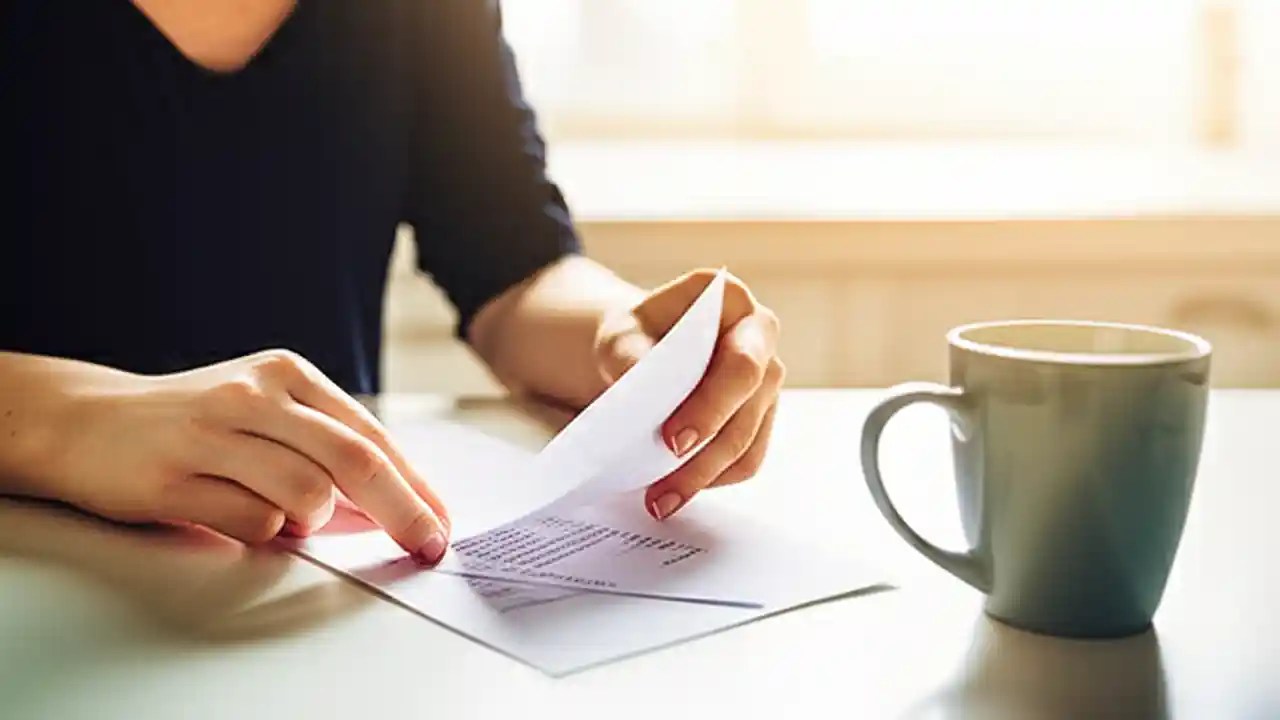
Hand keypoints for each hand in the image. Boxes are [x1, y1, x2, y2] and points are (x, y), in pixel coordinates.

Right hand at [41, 350, 450, 563]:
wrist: (87, 421)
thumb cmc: (195, 423)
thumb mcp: (267, 415)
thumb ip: (326, 450)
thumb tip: (395, 503)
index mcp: (286, 374)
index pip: (370, 435)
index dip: (415, 484)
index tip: (441, 521)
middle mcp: (253, 395)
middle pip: (354, 460)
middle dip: (402, 510)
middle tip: (426, 545)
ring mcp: (212, 433)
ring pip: (306, 494)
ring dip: (309, 521)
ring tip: (280, 512)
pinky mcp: (174, 478)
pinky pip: (252, 522)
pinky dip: (261, 532)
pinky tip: (233, 510)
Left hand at [594, 269, 783, 519]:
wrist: (642, 349)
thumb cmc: (635, 336)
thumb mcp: (619, 334)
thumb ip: (627, 353)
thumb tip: (638, 383)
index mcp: (733, 303)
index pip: (740, 362)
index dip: (711, 405)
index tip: (670, 440)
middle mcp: (761, 338)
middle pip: (749, 405)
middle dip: (705, 451)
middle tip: (663, 486)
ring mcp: (766, 380)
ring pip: (748, 441)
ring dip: (704, 477)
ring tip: (660, 500)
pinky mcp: (760, 415)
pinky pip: (746, 459)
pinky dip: (711, 479)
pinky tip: (676, 490)